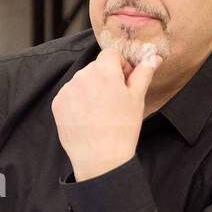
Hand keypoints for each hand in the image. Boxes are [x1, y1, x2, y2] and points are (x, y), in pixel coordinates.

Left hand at [52, 47, 161, 181]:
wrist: (100, 157)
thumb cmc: (122, 127)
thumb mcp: (137, 99)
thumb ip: (143, 74)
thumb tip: (153, 58)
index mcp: (104, 71)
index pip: (110, 54)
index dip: (120, 66)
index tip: (124, 81)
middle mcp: (82, 76)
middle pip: (95, 67)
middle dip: (105, 78)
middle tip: (113, 100)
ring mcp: (67, 90)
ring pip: (81, 81)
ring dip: (90, 89)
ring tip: (100, 111)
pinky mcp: (57, 103)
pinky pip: (69, 94)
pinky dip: (77, 101)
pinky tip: (87, 117)